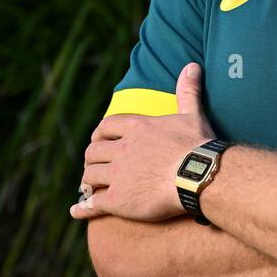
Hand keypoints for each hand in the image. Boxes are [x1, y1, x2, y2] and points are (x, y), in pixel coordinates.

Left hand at [70, 62, 216, 221]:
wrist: (200, 175)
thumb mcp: (192, 114)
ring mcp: (118, 175)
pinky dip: (82, 208)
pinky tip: (76, 211)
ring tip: (89, 188)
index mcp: (136, 127)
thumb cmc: (197, 145)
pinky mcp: (118, 200)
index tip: (99, 140)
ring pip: (90, 176)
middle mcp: (122, 149)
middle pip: (94, 152)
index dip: (99, 134)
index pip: (106, 126)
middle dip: (92, 158)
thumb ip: (188, 90)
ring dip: (88, 181)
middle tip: (94, 166)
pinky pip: (92, 203)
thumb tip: (192, 65)